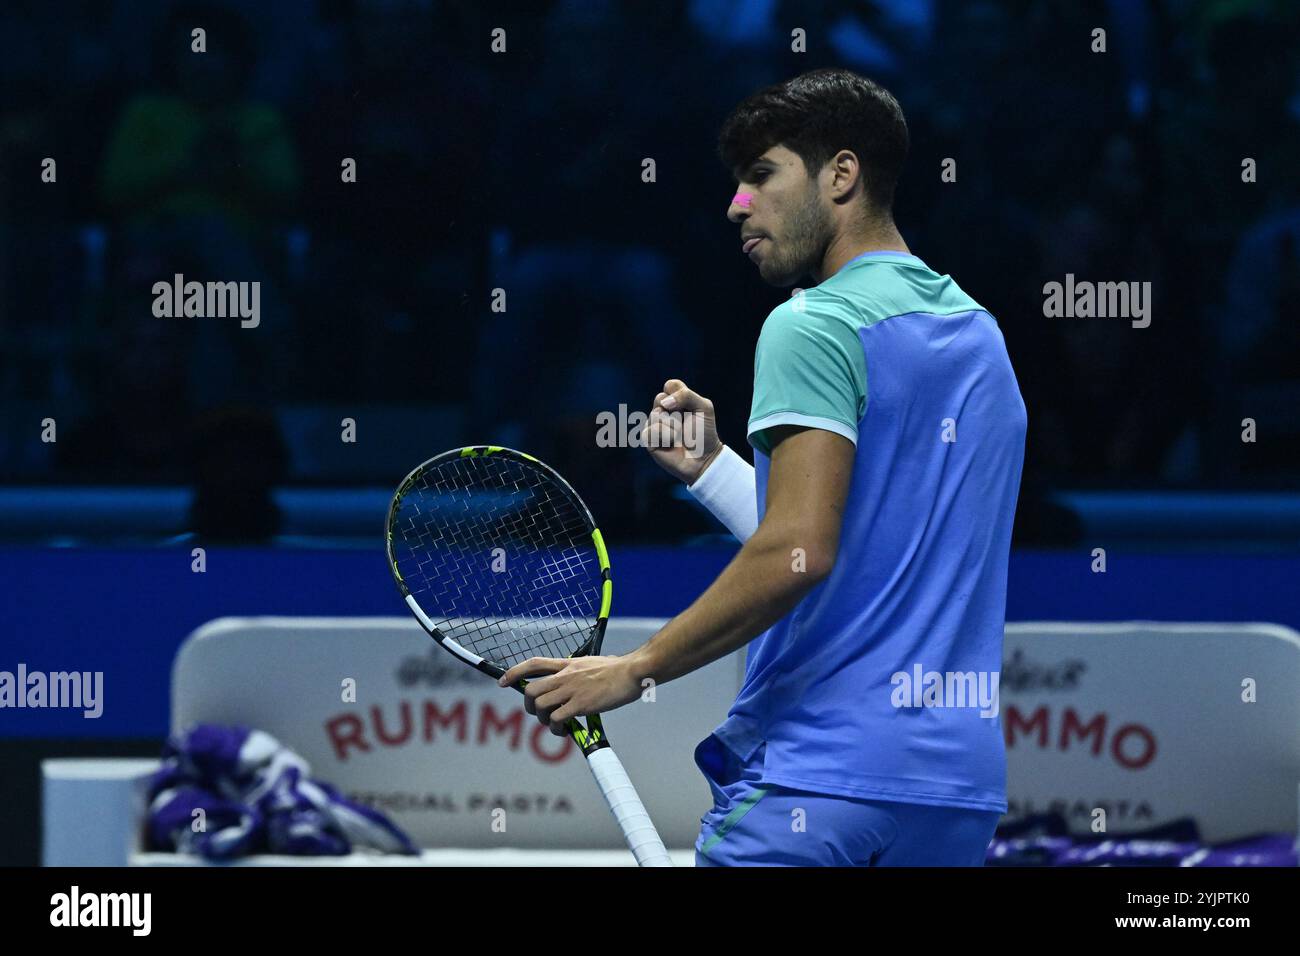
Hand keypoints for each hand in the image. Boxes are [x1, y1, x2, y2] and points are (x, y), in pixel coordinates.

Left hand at [498, 655, 642, 735]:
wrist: (633, 671)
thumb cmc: (619, 669)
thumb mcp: (593, 663)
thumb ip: (581, 671)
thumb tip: (581, 679)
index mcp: (567, 664)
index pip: (533, 664)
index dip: (514, 672)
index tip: (503, 681)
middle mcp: (565, 676)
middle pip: (530, 690)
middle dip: (528, 706)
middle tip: (538, 714)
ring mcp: (571, 690)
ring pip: (539, 706)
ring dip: (542, 720)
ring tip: (555, 724)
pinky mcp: (580, 705)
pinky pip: (556, 719)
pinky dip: (555, 728)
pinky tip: (565, 730)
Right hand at [641, 379, 721, 484]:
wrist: (703, 458)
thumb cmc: (704, 433)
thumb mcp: (704, 408)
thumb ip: (686, 395)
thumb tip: (664, 402)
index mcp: (676, 401)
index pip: (670, 385)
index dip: (678, 394)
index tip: (689, 407)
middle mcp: (663, 411)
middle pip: (659, 398)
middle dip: (676, 411)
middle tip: (684, 423)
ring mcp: (655, 424)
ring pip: (655, 414)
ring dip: (673, 426)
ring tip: (679, 435)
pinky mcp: (649, 439)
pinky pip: (651, 430)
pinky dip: (665, 436)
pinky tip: (671, 443)